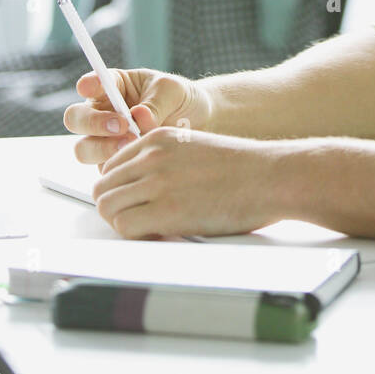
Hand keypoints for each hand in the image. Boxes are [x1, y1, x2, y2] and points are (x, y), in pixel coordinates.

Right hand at [63, 66, 210, 170]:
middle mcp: (102, 112)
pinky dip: (118, 166)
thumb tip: (139, 116)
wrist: (198, 125)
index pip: (91, 83)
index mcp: (113, 86)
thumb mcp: (172, 92)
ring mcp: (103, 140)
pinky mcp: (112, 163)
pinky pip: (103, 169)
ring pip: (84, 148)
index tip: (91, 87)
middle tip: (121, 125)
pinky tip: (137, 160)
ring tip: (132, 143)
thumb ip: (155, 103)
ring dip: (104, 148)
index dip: (87, 85)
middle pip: (75, 118)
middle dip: (93, 123)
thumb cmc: (180, 100)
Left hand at [91, 126, 285, 238]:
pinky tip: (158, 234)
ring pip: (108, 207)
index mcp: (158, 138)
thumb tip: (140, 187)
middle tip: (139, 219)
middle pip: (103, 187)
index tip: (136, 202)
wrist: (271, 176)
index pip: (111, 166)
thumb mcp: (194, 148)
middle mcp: (152, 156)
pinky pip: (124, 226)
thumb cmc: (242, 168)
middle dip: (116, 206)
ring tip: (150, 228)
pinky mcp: (167, 211)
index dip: (120, 189)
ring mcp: (158, 182)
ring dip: (124, 222)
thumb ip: (163, 161)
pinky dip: (135, 235)